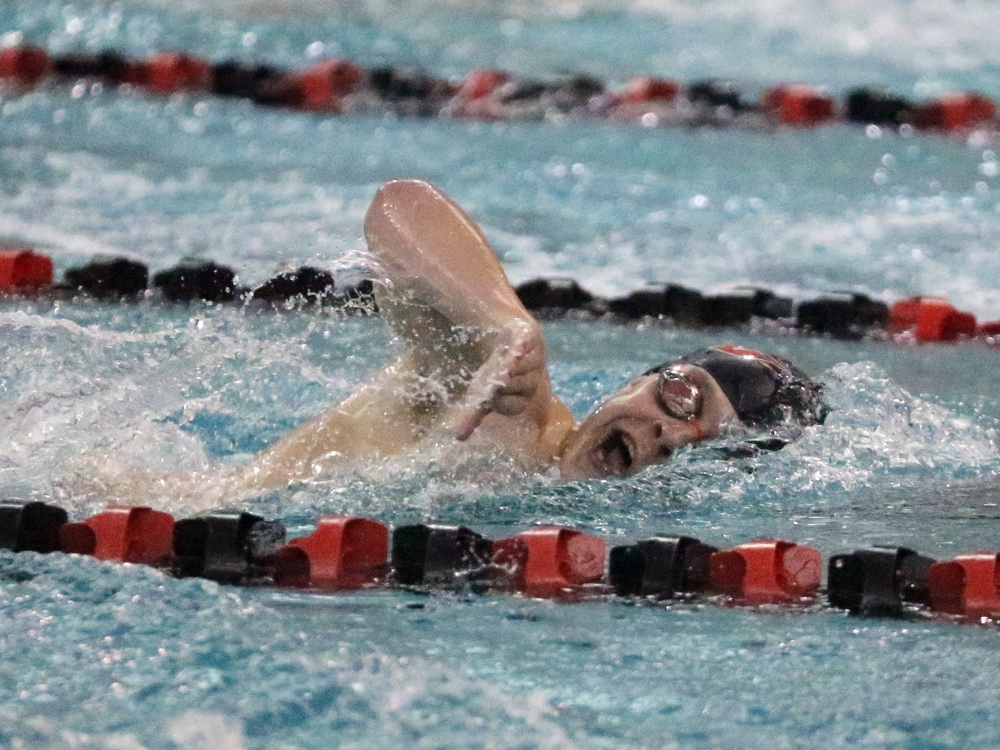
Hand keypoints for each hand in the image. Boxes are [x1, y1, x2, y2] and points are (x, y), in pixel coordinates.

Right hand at [453, 320, 547, 440]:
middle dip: (506, 382)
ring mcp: (535, 359)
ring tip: (502, 361)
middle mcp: (532, 380)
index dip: (500, 401)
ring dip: (511, 365)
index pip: (514, 406)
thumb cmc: (494, 370)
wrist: (507, 335)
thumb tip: (458, 438)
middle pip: (521, 386)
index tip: (490, 394)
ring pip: (524, 367)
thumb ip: (474, 414)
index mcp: (522, 397)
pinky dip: (521, 347)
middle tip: (496, 376)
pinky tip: (516, 349)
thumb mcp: (482, 393)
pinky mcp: (531, 338)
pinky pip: (527, 346)